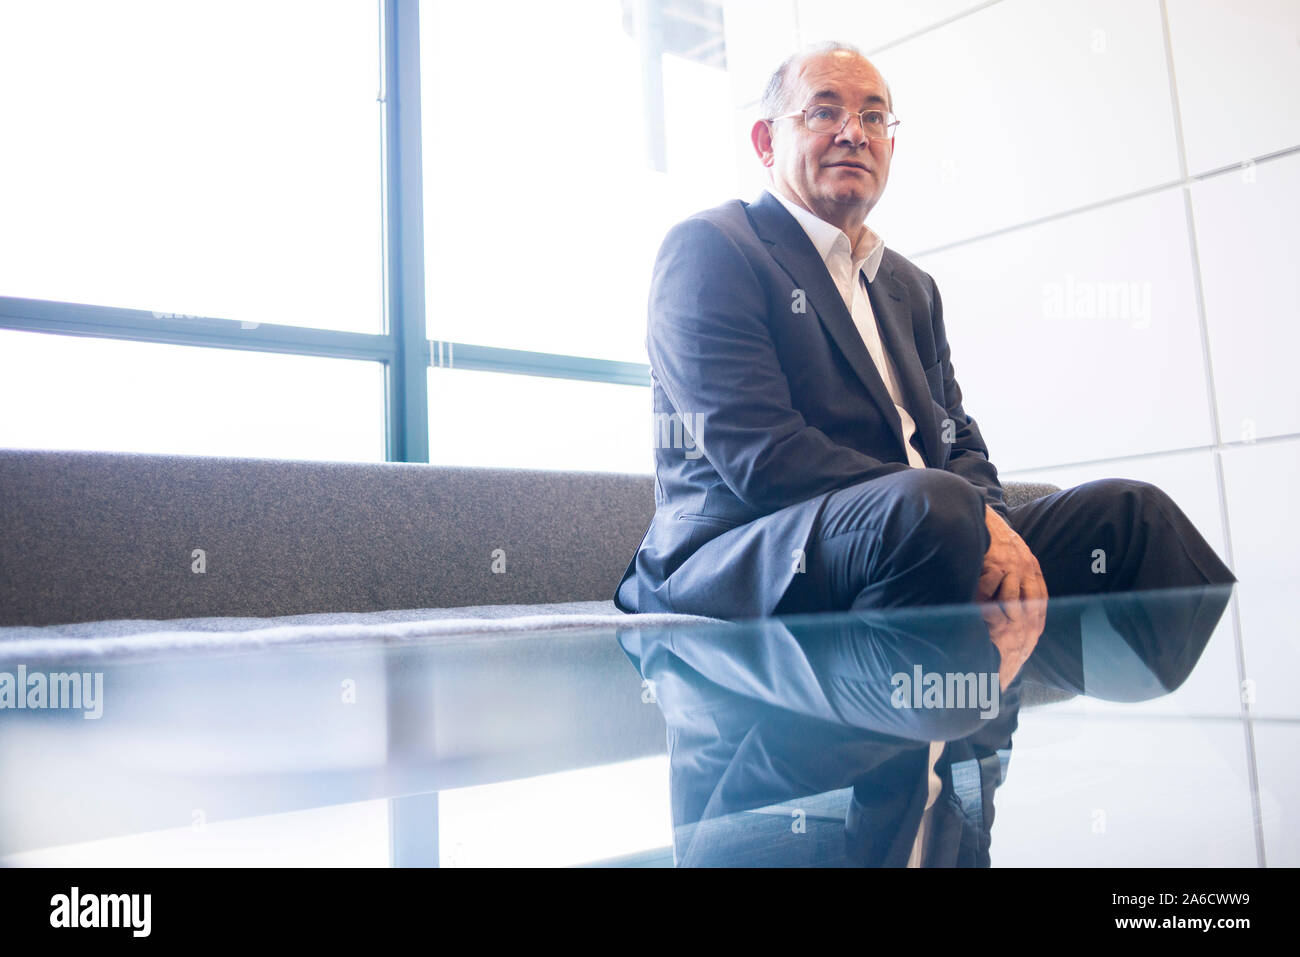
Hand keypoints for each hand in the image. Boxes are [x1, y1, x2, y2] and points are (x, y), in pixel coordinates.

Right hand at [977, 506, 1047, 689]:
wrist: (985, 519)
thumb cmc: (997, 544)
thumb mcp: (1016, 560)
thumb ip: (1020, 580)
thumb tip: (1020, 605)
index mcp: (1033, 570)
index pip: (1041, 600)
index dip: (1038, 619)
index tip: (1034, 637)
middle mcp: (1026, 569)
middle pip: (1030, 603)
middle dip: (1024, 623)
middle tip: (1016, 640)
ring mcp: (1011, 567)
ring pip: (1010, 599)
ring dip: (1001, 613)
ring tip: (994, 628)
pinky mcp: (995, 564)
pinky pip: (988, 588)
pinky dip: (982, 596)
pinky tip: (976, 603)